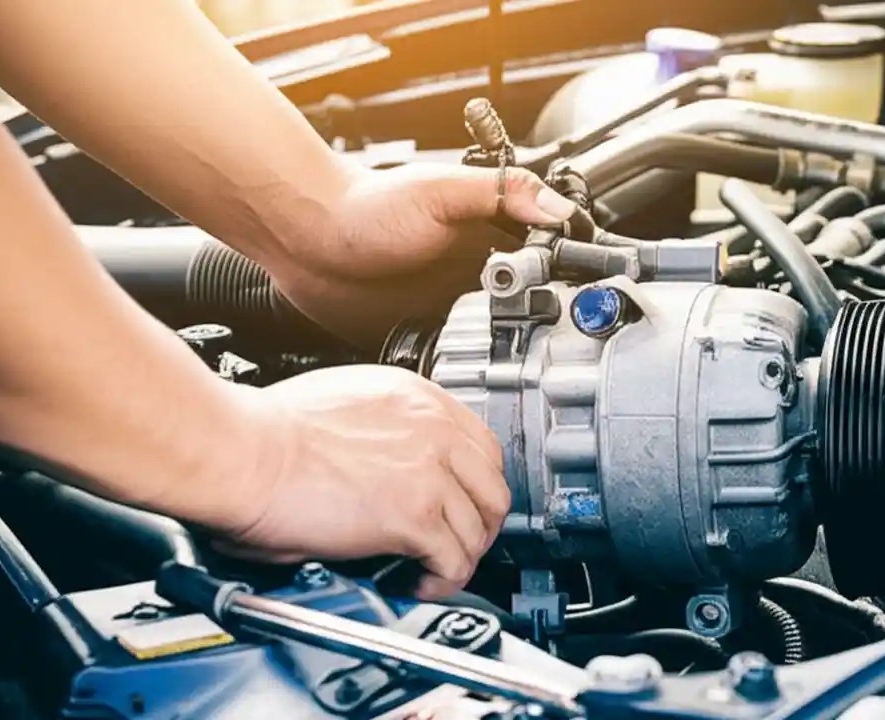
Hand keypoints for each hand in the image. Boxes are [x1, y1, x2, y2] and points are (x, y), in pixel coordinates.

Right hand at [215, 364, 509, 599]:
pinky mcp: (413, 515)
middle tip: (455, 543)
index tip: (459, 504)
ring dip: (462, 556)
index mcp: (415, 398)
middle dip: (480, 523)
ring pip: (481, 527)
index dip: (474, 484)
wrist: (241, 451)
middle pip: (493, 486)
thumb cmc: (265, 430)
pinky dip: (443, 581)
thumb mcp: (342, 405)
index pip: (480, 445)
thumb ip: (381, 431)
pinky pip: (454, 560)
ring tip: (433, 570)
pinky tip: (418, 583)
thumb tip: (384, 469)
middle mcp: (432, 429)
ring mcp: (428, 472)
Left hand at [271, 163, 577, 349]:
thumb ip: (502, 193)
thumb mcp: (441, 191)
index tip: (581, 297)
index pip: (543, 257)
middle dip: (543, 321)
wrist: (303, 235)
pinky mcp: (420, 331)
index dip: (565, 277)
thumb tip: (559, 211)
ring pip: (495, 335)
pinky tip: (472, 369)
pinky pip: (455, 357)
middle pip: (528, 303)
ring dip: (506, 348)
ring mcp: (447, 305)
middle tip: (553, 339)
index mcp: (487, 234)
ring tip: (518, 359)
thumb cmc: (365, 205)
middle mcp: (472, 272)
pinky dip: (466, 366)